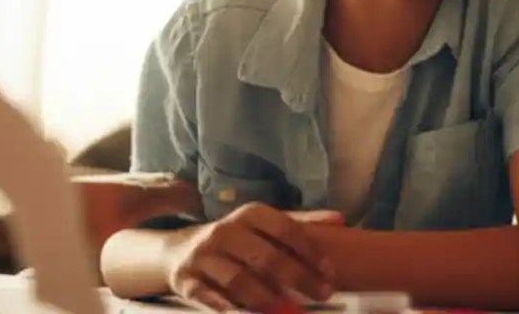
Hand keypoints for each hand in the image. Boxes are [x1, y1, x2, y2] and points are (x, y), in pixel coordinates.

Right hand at [165, 203, 338, 311]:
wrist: (178, 249)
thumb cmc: (235, 239)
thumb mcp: (263, 226)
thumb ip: (300, 224)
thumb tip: (340, 219)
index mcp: (250, 214)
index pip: (286, 230)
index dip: (310, 251)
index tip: (330, 273)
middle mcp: (226, 230)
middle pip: (266, 257)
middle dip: (298, 278)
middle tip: (322, 295)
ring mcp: (203, 255)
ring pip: (239, 279)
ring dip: (266, 298)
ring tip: (289, 312)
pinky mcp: (185, 279)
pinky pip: (206, 296)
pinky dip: (224, 306)